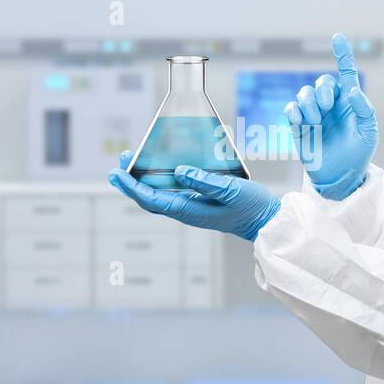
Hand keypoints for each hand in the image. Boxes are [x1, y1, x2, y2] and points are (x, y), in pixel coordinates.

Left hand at [108, 151, 280, 240]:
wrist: (265, 221)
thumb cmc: (251, 206)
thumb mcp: (230, 190)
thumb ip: (204, 181)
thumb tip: (179, 172)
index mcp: (190, 210)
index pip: (152, 200)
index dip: (132, 187)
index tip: (118, 173)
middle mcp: (186, 211)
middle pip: (149, 199)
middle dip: (131, 182)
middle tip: (120, 162)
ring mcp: (191, 208)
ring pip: (158, 196)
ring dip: (143, 180)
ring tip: (132, 162)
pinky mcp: (198, 204)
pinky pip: (171, 194)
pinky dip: (159, 181)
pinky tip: (158, 170)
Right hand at [283, 32, 377, 200]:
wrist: (340, 177)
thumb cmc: (358, 154)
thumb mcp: (368, 133)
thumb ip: (364, 110)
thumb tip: (352, 92)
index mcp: (349, 101)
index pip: (346, 72)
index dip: (342, 54)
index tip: (338, 38)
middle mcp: (331, 104)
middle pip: (321, 82)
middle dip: (322, 90)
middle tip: (327, 106)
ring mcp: (314, 114)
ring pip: (303, 94)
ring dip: (309, 104)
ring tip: (316, 122)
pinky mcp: (299, 126)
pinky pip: (290, 110)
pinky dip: (294, 112)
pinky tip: (302, 122)